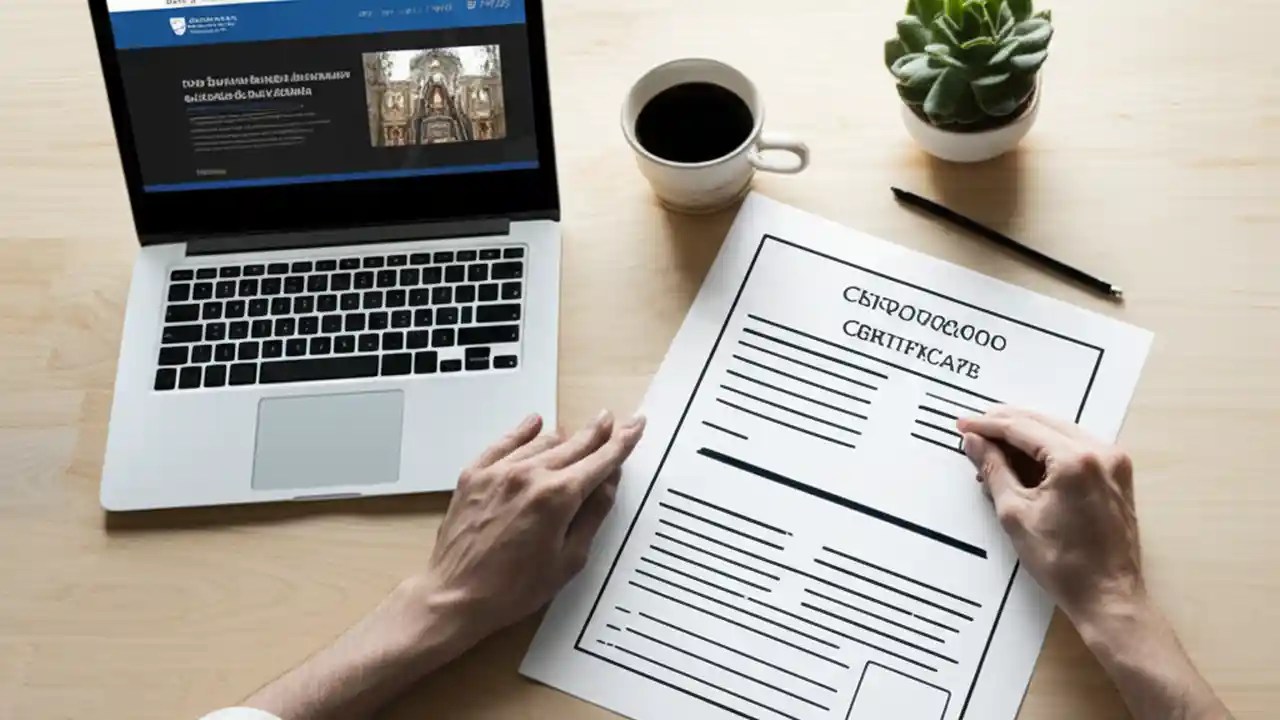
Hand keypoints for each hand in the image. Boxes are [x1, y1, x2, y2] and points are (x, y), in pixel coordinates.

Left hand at [411, 410, 646, 646]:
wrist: (455, 596)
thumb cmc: (515, 589)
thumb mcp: (569, 560)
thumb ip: (593, 515)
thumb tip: (609, 480)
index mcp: (558, 497)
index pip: (600, 460)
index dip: (622, 441)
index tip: (636, 424)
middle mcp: (530, 474)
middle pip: (574, 444)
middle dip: (597, 432)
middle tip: (611, 418)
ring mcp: (499, 471)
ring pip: (542, 441)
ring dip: (564, 437)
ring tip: (577, 435)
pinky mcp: (474, 474)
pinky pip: (504, 443)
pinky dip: (523, 432)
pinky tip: (534, 423)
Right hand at [957, 407, 1142, 623]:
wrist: (1108, 596)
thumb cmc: (1064, 564)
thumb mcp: (1015, 513)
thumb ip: (993, 469)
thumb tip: (975, 442)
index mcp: (1076, 460)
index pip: (1023, 428)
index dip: (988, 425)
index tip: (964, 424)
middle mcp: (1101, 452)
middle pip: (1043, 423)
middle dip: (1006, 424)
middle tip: (975, 428)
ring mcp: (1114, 462)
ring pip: (1060, 432)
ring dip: (1026, 436)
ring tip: (994, 447)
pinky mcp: (1117, 475)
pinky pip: (1076, 447)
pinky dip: (1048, 449)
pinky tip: (1024, 460)